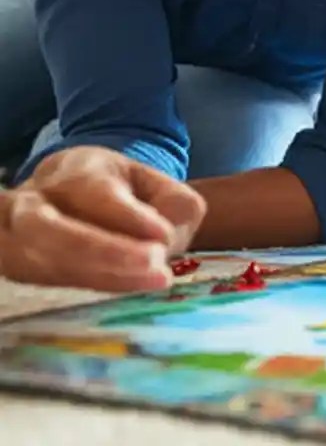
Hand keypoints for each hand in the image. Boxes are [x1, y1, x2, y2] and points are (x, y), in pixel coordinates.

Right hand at [0, 146, 206, 291]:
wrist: (68, 195)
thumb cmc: (117, 190)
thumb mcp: (152, 181)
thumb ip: (172, 201)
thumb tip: (168, 234)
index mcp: (74, 171)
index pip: (92, 193)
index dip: (127, 216)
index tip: (163, 235)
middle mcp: (37, 201)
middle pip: (50, 227)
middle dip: (103, 250)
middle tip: (155, 261)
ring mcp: (20, 236)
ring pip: (46, 260)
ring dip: (104, 275)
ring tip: (156, 278)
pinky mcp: (21, 267)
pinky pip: (53, 280)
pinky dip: (97, 286)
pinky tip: (135, 286)